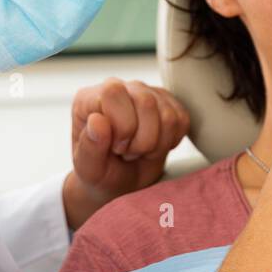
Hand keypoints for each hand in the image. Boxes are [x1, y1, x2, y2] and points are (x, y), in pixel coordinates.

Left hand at [62, 78, 190, 229]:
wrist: (122, 182)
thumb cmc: (102, 172)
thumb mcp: (90, 170)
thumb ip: (89, 147)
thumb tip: (97, 120)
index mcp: (89, 99)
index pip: (113, 92)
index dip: (122, 126)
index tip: (116, 147)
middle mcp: (120, 89)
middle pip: (146, 102)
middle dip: (142, 140)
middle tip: (128, 152)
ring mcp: (146, 93)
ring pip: (168, 115)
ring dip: (156, 144)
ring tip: (139, 150)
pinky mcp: (169, 104)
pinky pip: (182, 120)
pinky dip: (171, 142)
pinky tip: (155, 146)